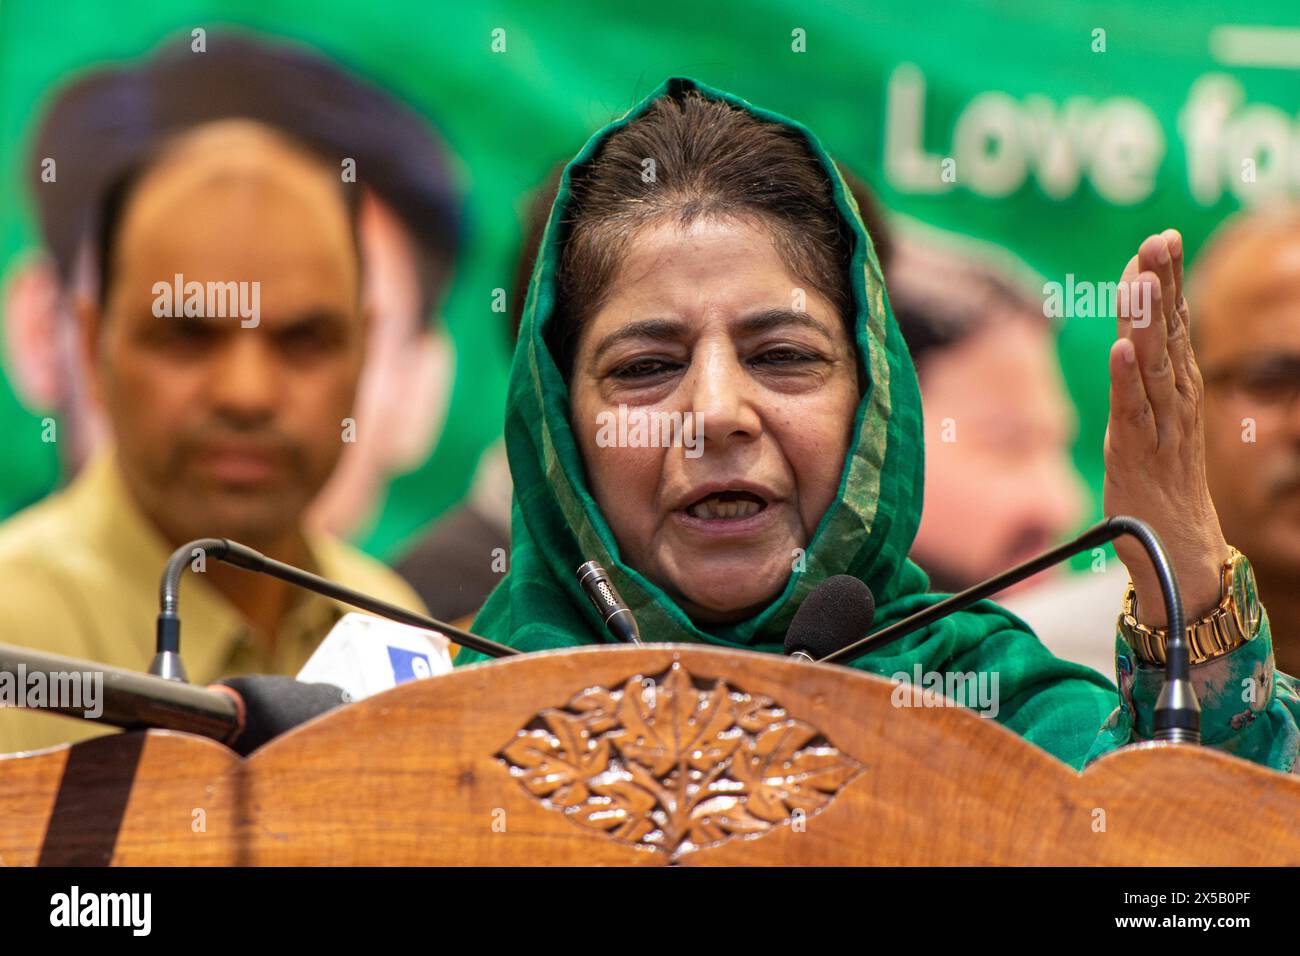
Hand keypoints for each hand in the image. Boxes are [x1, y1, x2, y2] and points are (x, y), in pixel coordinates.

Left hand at [1103, 229, 1230, 626]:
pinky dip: (1126, 379)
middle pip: (1169, 333)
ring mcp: (1160, 426)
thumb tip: (1132, 335)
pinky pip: (1132, 411)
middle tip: (1158, 239)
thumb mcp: (1154, 419)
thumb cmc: (1161, 479)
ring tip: (1142, 279)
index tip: (1159, 239)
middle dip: (1162, 285)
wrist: (1177, 545)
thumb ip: (1145, 378)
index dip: (1168, 281)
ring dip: (1146, 320)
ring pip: (1154, 363)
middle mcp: (1175, 399)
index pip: (1174, 324)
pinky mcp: (1138, 453)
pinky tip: (1120, 348)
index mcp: (1178, 387)